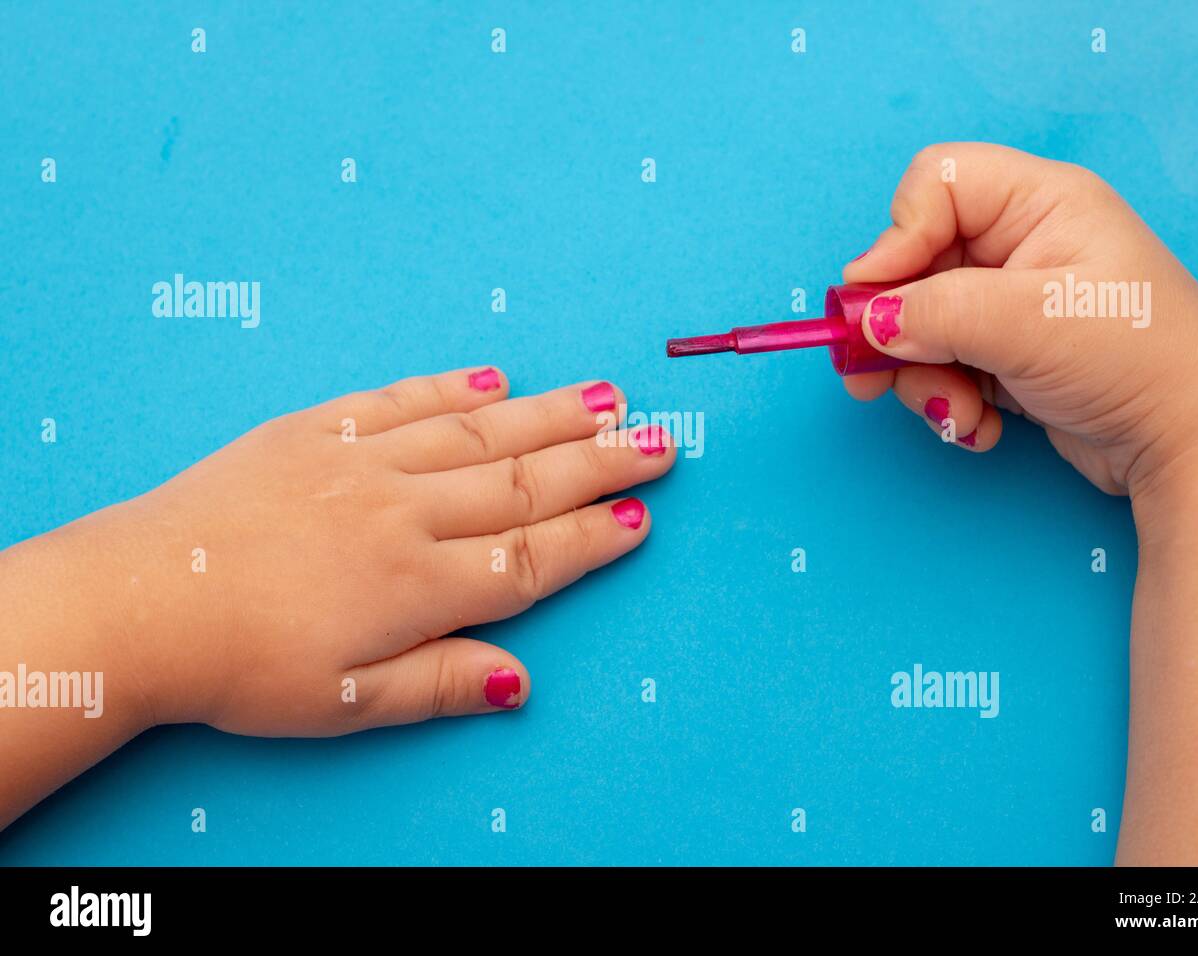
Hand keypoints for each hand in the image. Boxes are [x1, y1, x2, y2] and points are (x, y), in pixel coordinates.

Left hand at [95, 368, 673, 734]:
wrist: (141, 600)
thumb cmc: (243, 666)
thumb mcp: (345, 703)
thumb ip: (439, 684)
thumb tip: (521, 681)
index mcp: (418, 585)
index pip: (532, 556)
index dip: (594, 538)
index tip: (642, 515)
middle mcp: (405, 512)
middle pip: (526, 483)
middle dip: (601, 462)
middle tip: (662, 440)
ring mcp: (362, 463)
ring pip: (479, 432)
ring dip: (550, 414)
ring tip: (607, 397)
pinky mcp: (316, 432)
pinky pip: (400, 400)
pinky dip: (452, 387)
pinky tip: (494, 377)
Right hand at [841, 142, 1197, 498]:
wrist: (1189, 442)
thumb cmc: (1134, 358)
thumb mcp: (1027, 323)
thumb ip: (935, 313)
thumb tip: (866, 321)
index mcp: (1038, 204)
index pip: (935, 186)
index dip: (896, 239)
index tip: (873, 303)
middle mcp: (1021, 243)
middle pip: (915, 264)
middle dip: (897, 330)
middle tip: (870, 377)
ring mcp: (1011, 302)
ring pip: (920, 324)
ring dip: (924, 379)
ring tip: (957, 414)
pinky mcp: (1005, 353)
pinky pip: (943, 365)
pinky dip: (948, 399)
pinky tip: (978, 426)